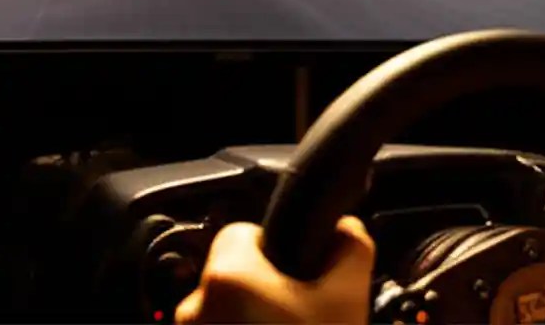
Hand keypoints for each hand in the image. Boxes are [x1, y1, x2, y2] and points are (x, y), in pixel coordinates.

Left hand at [175, 216, 374, 324]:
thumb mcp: (348, 298)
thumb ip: (350, 247)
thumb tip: (346, 228)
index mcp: (227, 277)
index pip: (240, 233)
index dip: (274, 250)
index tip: (294, 275)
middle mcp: (194, 306)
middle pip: (232, 275)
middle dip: (263, 289)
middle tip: (298, 314)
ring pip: (223, 309)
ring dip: (250, 317)